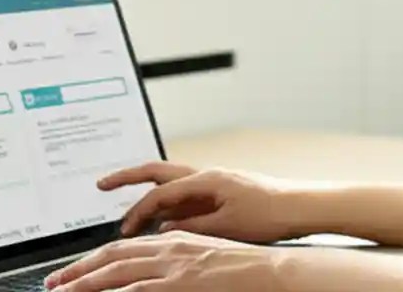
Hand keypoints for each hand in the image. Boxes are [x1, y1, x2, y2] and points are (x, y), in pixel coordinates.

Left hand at [44, 231, 281, 291]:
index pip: (122, 248)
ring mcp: (174, 265)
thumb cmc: (243, 268)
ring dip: (86, 283)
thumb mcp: (203, 258)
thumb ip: (176, 262)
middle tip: (53, 284)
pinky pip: (139, 290)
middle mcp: (168, 248)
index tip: (72, 273)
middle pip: (112, 256)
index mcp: (173, 240)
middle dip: (78, 270)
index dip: (93, 260)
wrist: (270, 269)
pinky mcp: (181, 283)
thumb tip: (151, 273)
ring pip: (117, 271)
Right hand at [102, 162, 298, 242]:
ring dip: (149, 195)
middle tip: (102, 184)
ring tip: (130, 214)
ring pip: (172, 184)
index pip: (160, 193)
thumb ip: (192, 227)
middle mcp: (207, 176)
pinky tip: (164, 224)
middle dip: (127, 177)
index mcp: (206, 179)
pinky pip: (187, 197)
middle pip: (157, 172)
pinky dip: (171, 208)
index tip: (124, 230)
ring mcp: (213, 183)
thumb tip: (164, 230)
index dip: (138, 212)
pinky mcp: (221, 193)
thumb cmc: (271, 213)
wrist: (301, 206)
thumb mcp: (227, 226)